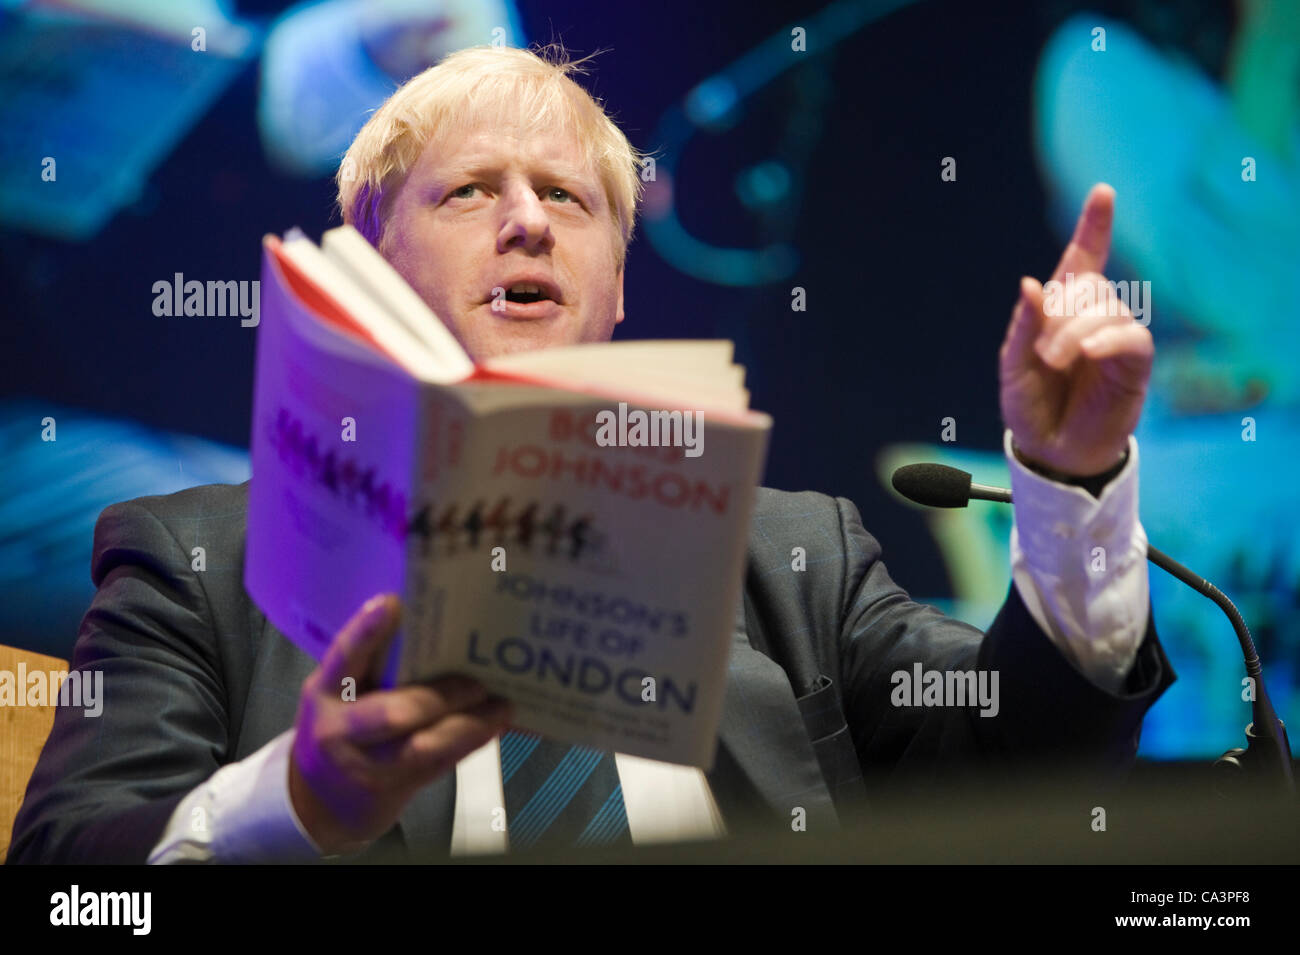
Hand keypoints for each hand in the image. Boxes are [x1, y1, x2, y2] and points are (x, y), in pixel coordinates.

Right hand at [288, 594, 513, 854]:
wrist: (321, 802)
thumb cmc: (341, 727)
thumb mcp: (339, 694)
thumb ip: (370, 665)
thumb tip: (431, 622)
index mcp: (324, 691)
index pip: (344, 656)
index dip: (366, 631)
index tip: (393, 603)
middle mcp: (339, 729)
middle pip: (394, 712)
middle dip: (441, 697)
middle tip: (478, 682)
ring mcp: (366, 764)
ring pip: (424, 746)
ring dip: (469, 725)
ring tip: (501, 706)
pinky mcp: (393, 788)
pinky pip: (439, 765)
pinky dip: (470, 743)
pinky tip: (494, 726)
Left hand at [999, 183, 1153, 476]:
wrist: (1052, 451)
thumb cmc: (1031, 407)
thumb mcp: (1013, 367)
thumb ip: (1022, 326)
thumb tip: (1030, 283)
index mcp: (1059, 310)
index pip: (1082, 260)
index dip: (1094, 227)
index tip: (1104, 193)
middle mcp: (1092, 316)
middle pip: (1089, 285)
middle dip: (1061, 313)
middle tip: (1044, 354)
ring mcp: (1115, 336)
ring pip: (1107, 308)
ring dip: (1075, 333)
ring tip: (1056, 363)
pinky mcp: (1134, 362)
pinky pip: (1130, 336)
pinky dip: (1106, 340)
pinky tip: (1090, 354)